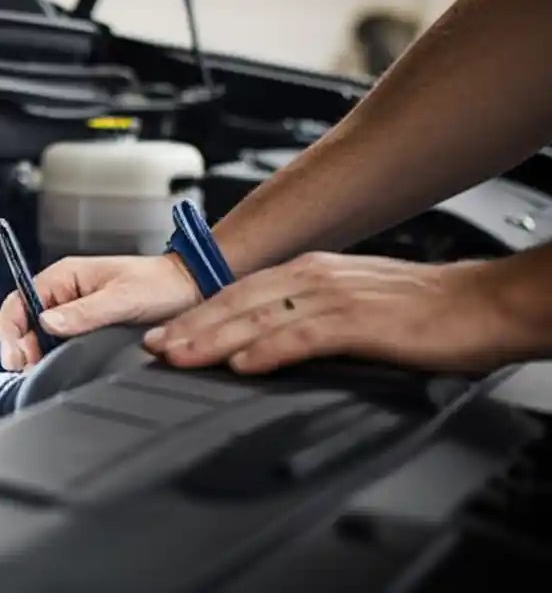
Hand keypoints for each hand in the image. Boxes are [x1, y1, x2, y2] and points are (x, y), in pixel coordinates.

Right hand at [0, 254, 199, 370]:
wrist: (190, 290)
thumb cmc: (160, 284)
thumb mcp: (122, 298)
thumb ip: (85, 311)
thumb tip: (46, 322)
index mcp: (64, 277)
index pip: (19, 301)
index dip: (11, 330)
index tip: (17, 356)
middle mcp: (63, 294)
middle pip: (23, 323)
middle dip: (20, 348)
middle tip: (29, 371)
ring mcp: (73, 313)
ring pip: (38, 338)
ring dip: (36, 356)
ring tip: (42, 373)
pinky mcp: (85, 329)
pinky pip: (58, 345)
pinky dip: (52, 358)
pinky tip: (57, 370)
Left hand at [143, 251, 534, 373]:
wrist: (485, 303)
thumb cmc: (426, 309)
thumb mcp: (353, 305)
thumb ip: (309, 317)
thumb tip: (268, 343)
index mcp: (311, 272)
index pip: (239, 292)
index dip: (198, 314)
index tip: (164, 334)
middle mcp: (316, 277)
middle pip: (237, 302)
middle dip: (190, 326)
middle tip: (152, 347)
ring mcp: (336, 296)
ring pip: (259, 316)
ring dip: (213, 338)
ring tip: (178, 357)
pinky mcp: (361, 320)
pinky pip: (304, 335)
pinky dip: (269, 350)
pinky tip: (244, 365)